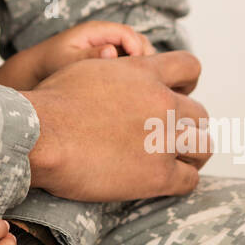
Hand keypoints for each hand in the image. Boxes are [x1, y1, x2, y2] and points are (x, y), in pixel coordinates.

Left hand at [0, 21, 154, 87]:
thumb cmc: (51, 62)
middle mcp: (105, 35)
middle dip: (145, 59)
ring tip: (141, 87)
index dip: (137, 49)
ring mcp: (109, 45)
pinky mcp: (109, 57)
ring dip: (142, 66)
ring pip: (137, 51)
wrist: (39, 67)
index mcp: (95, 30)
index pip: (127, 33)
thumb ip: (89, 55)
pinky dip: (135, 72)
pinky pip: (130, 61)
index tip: (139, 70)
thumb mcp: (67, 59)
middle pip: (137, 41)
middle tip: (146, 81)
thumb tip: (112, 52)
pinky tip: (133, 89)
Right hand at [23, 49, 211, 201]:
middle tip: (168, 136)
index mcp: (144, 72)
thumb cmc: (51, 103)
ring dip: (191, 153)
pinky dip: (180, 180)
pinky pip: (190, 180)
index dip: (185, 84)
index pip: (190, 68)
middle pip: (200, 114)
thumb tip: (115, 63)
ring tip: (174, 160)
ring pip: (203, 146)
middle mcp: (162, 102)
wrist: (41, 136)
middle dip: (187, 125)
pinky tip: (163, 181)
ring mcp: (164, 139)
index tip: (173, 96)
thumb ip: (115, 70)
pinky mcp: (159, 175)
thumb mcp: (87, 68)